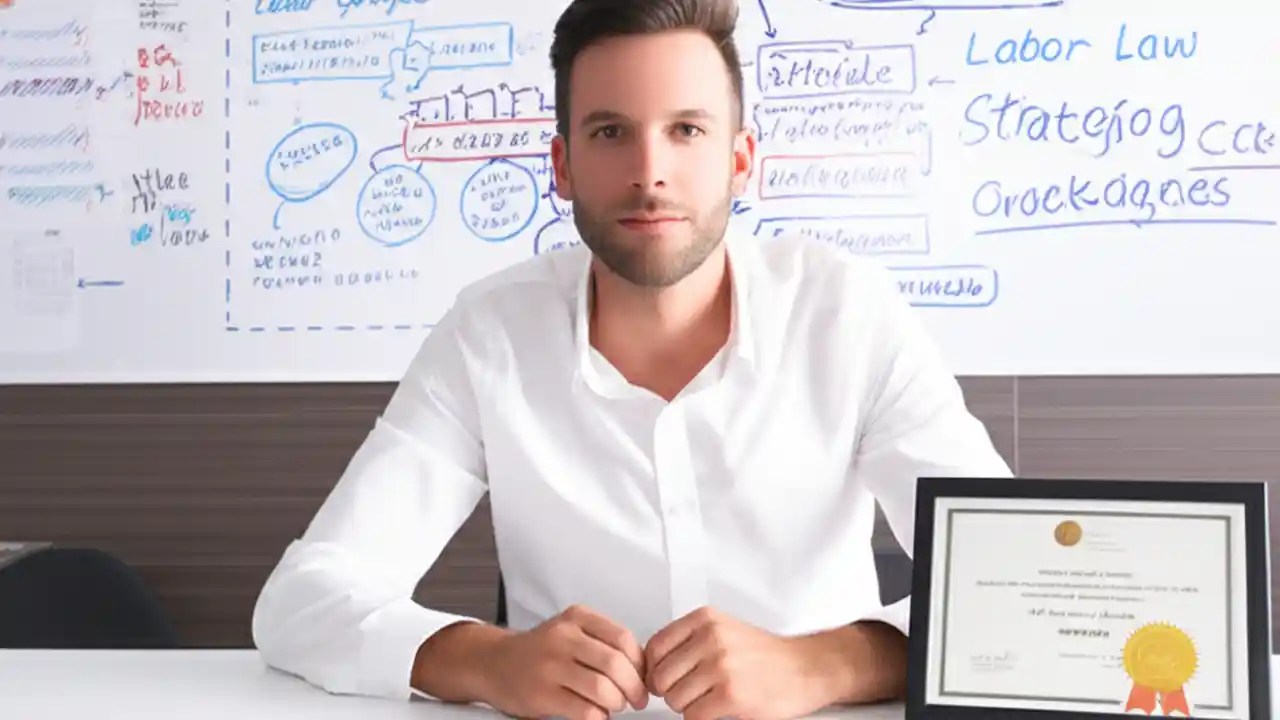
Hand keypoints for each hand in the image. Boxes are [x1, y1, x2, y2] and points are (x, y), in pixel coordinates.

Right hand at [479, 604, 648, 719]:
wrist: (493, 662)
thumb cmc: (541, 651)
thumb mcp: (570, 631)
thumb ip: (602, 641)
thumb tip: (643, 668)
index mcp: (576, 618)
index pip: (623, 638)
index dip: (640, 663)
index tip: (643, 676)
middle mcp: (562, 637)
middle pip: (615, 664)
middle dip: (634, 687)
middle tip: (638, 699)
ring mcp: (550, 666)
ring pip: (602, 689)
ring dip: (617, 703)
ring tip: (614, 706)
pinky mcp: (541, 695)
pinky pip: (585, 711)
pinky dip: (599, 716)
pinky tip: (596, 714)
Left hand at [644, 607, 827, 719]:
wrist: (807, 668)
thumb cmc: (767, 655)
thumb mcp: (724, 630)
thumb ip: (689, 642)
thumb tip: (651, 665)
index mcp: (705, 619)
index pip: (654, 647)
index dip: (655, 670)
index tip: (665, 679)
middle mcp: (710, 638)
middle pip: (660, 677)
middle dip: (672, 692)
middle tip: (692, 693)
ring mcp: (720, 666)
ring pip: (675, 700)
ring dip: (689, 707)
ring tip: (711, 699)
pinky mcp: (730, 694)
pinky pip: (693, 716)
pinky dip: (702, 719)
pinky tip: (719, 709)